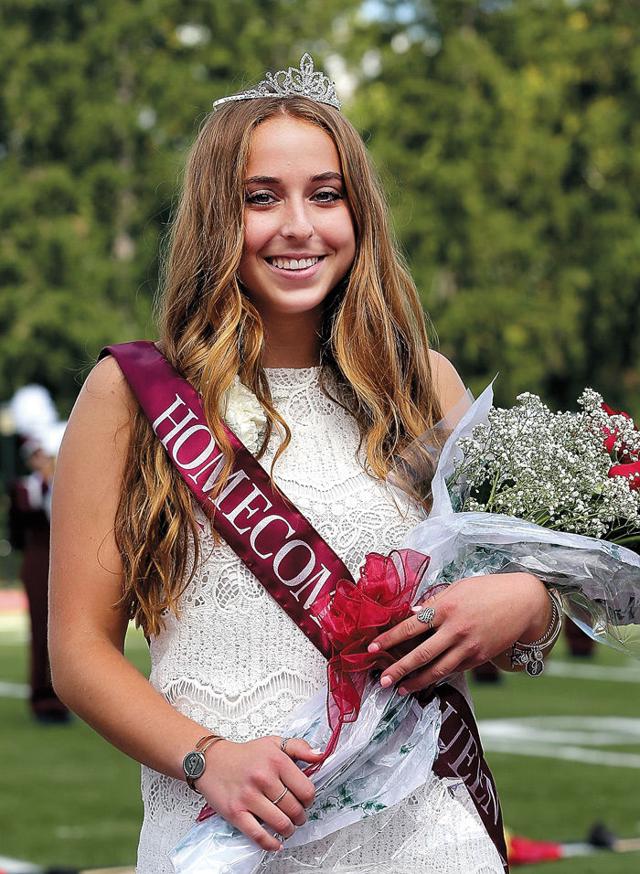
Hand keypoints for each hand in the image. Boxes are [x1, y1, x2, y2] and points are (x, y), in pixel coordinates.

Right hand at [197, 735, 321, 851]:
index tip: (305, 800)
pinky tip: (276, 843)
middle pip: (294, 809)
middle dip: (300, 816)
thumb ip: (299, 748)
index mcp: (276, 760)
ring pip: (280, 823)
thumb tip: (319, 755)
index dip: (309, 799)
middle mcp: (263, 778)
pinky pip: (258, 835)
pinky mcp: (236, 812)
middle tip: (297, 815)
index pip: (306, 789)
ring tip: (288, 826)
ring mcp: (249, 797)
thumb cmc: (244, 755)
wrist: (211, 761)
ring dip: (288, 830)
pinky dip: (271, 843)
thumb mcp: (273, 743)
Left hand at [368, 572, 549, 694]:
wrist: (523, 602)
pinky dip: (438, 678)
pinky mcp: (480, 658)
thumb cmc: (487, 590)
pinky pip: (454, 670)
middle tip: (382, 680)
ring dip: (416, 681)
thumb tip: (411, 615)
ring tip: (400, 689)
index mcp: (446, 607)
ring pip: (438, 670)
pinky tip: (425, 682)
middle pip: (421, 654)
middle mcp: (456, 629)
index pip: (410, 627)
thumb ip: (434, 603)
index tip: (372, 648)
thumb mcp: (457, 589)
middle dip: (399, 669)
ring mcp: (469, 647)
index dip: (389, 639)